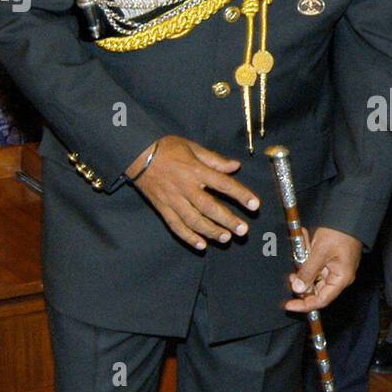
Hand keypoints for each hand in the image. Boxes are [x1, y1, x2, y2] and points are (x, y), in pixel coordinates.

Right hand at [127, 135, 259, 250]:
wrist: (136, 154)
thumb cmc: (166, 148)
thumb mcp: (192, 147)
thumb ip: (214, 159)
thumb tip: (235, 166)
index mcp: (195, 170)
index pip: (223, 183)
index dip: (240, 194)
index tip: (254, 204)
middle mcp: (185, 187)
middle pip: (209, 207)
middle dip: (227, 220)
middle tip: (243, 231)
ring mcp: (173, 199)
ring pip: (193, 220)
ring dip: (210, 231)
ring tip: (225, 239)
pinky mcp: (162, 208)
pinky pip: (175, 225)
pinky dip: (188, 237)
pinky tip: (201, 245)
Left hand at [284, 227, 362, 311]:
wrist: (348, 214)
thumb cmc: (339, 233)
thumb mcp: (320, 252)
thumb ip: (308, 272)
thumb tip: (298, 289)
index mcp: (341, 278)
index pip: (321, 300)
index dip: (304, 304)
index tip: (289, 305)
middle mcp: (339, 276)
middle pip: (316, 288)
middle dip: (302, 280)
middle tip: (292, 274)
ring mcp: (335, 268)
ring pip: (313, 275)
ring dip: (304, 265)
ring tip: (302, 247)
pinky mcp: (331, 260)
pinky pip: (315, 264)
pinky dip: (308, 256)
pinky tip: (306, 242)